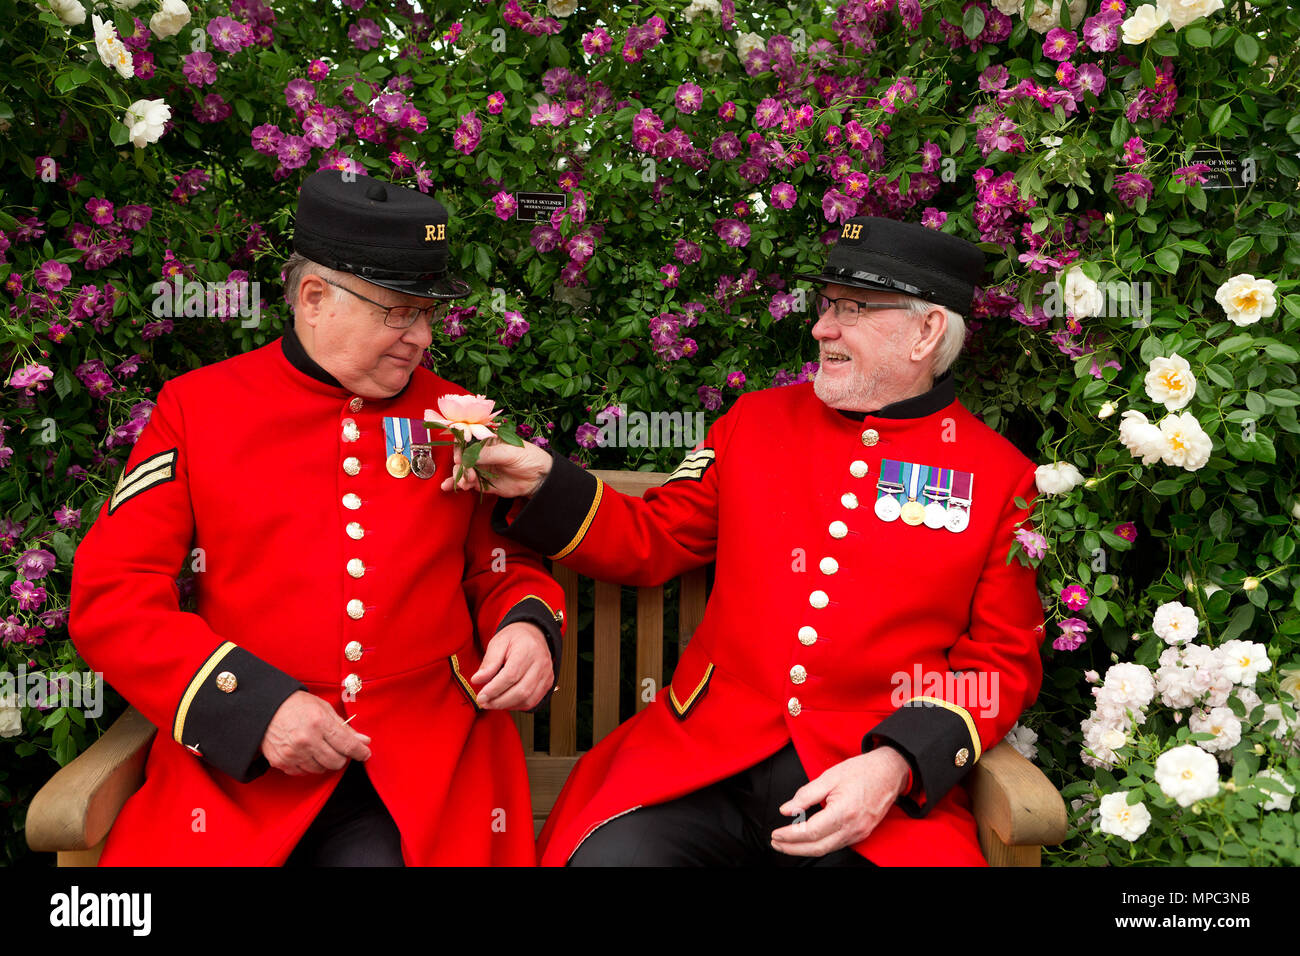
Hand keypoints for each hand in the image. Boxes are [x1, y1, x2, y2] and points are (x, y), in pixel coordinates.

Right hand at [260, 690, 371, 775]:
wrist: (265, 709)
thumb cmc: (297, 706)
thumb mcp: (324, 709)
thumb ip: (344, 728)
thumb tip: (364, 741)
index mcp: (319, 723)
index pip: (348, 745)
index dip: (360, 751)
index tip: (365, 753)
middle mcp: (306, 740)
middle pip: (336, 762)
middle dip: (341, 757)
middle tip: (338, 748)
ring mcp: (293, 753)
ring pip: (321, 769)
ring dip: (325, 762)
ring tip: (319, 748)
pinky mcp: (281, 762)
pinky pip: (303, 773)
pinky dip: (308, 765)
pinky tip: (305, 753)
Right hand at [438, 438, 551, 497]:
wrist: (540, 479)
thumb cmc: (529, 457)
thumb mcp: (511, 452)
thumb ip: (490, 454)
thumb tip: (469, 456)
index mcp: (488, 440)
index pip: (467, 440)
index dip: (460, 448)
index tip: (459, 458)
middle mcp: (482, 453)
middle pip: (462, 456)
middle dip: (460, 466)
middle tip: (467, 474)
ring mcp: (482, 467)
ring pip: (462, 470)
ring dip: (459, 476)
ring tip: (465, 484)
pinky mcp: (483, 482)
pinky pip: (467, 482)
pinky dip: (457, 484)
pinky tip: (448, 487)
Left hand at [471, 622, 553, 710]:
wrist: (534, 633)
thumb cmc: (516, 638)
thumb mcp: (498, 643)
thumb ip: (488, 662)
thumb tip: (477, 680)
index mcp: (527, 650)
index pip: (511, 675)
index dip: (494, 689)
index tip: (481, 696)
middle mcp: (540, 663)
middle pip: (521, 691)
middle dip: (499, 701)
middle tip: (484, 702)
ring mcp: (546, 674)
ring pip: (527, 700)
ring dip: (507, 705)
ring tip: (492, 702)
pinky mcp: (548, 683)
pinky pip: (533, 701)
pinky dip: (517, 705)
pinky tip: (506, 701)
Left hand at [769, 747, 910, 856]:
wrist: (889, 772)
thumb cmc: (862, 771)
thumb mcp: (829, 776)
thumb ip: (806, 795)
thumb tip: (787, 810)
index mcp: (844, 811)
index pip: (811, 832)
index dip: (790, 836)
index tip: (776, 834)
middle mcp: (853, 827)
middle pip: (818, 847)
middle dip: (793, 848)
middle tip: (776, 843)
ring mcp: (859, 833)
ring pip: (827, 849)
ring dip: (804, 849)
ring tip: (787, 843)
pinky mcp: (861, 833)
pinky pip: (837, 844)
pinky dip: (819, 845)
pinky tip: (807, 840)